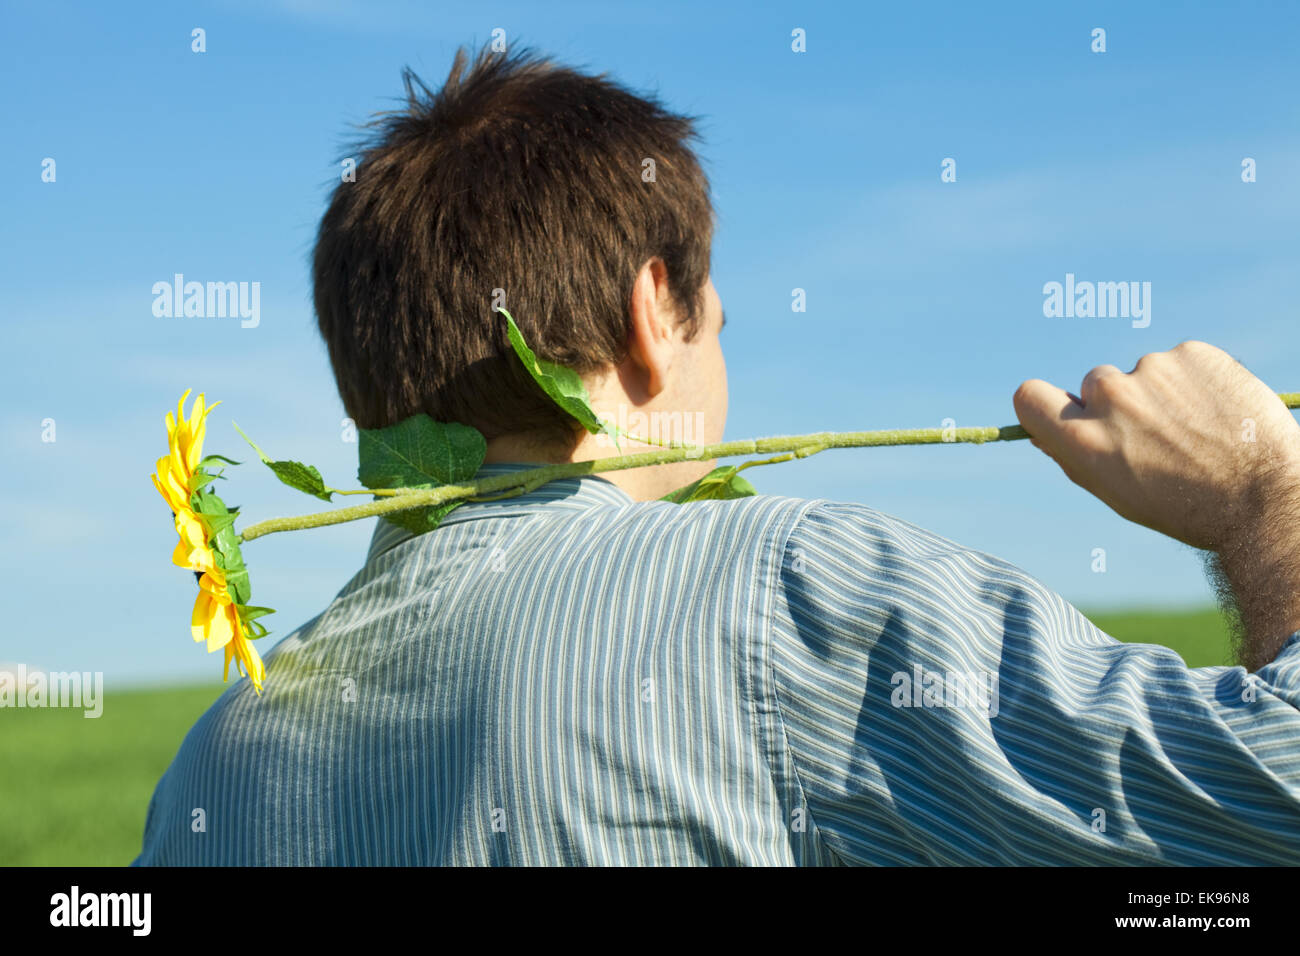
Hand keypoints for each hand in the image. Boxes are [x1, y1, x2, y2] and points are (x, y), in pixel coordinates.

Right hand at [1012, 341, 1299, 552]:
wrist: (1265, 498)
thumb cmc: (1185, 506)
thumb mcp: (1116, 492)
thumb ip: (1075, 456)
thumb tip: (1045, 429)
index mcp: (1084, 440)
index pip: (1029, 397)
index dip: (1044, 404)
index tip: (1063, 412)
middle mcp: (1111, 398)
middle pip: (1095, 384)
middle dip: (1119, 403)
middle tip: (1160, 435)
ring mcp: (1153, 370)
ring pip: (1144, 374)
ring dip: (1163, 393)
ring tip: (1199, 429)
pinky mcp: (1194, 352)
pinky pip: (1182, 362)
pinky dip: (1196, 381)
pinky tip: (1218, 413)